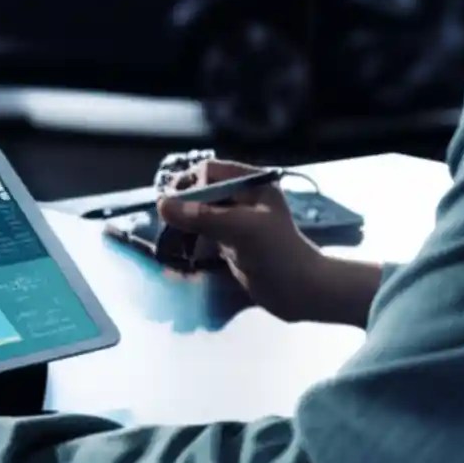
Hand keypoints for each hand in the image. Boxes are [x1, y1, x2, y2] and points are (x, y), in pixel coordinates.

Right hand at [158, 160, 323, 321]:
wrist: (300, 291)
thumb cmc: (276, 253)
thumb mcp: (240, 228)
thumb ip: (202, 215)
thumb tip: (162, 204)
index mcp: (252, 183)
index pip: (211, 171)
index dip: (190, 183)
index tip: (171, 203)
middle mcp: (244, 197)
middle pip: (203, 190)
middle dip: (184, 203)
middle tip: (166, 220)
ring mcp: (238, 220)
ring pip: (201, 212)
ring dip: (185, 221)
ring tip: (169, 234)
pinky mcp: (233, 242)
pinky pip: (205, 233)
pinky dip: (192, 238)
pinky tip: (181, 247)